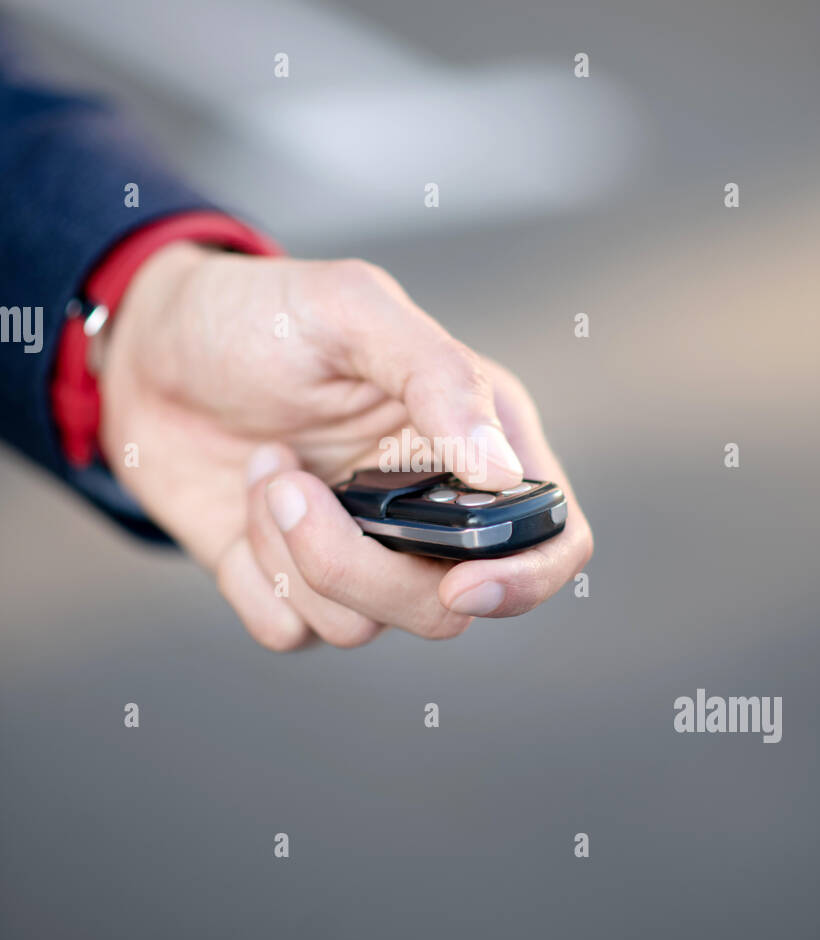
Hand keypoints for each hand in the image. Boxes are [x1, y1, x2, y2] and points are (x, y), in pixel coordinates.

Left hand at [99, 242, 592, 649]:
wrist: (148, 346)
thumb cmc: (259, 313)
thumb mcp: (351, 308)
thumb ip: (439, 376)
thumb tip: (501, 471)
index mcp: (475, 441)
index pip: (551, 540)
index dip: (527, 579)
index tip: (464, 582)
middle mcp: (428, 510)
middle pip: (449, 607)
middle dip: (362, 567)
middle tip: (291, 484)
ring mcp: (360, 552)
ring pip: (361, 626)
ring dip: (293, 551)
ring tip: (265, 467)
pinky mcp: (289, 582)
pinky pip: (292, 630)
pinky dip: (256, 573)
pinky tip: (244, 496)